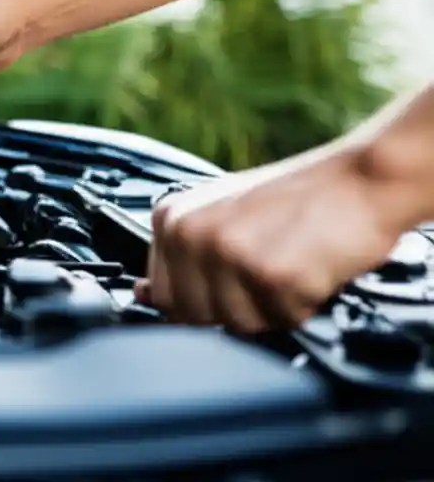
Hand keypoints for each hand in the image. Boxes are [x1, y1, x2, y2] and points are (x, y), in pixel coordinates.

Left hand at [134, 145, 408, 332]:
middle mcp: (191, 234)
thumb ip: (181, 257)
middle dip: (235, 307)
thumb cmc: (298, 199)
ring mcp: (228, 254)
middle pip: (195, 316)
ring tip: (288, 265)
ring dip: (270, 309)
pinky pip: (280, 321)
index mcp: (171, 218)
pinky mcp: (270, 275)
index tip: (228, 282)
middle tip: (265, 270)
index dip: (200, 301)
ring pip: (237, 325)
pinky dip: (302, 305)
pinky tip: (309, 268)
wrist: (361, 180)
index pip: (161, 296)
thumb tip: (143, 296)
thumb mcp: (220, 215)